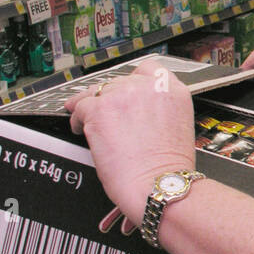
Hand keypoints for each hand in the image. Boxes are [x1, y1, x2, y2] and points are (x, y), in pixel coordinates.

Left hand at [65, 61, 195, 225]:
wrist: (159, 185)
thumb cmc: (169, 168)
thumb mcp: (177, 126)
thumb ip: (158, 109)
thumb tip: (137, 110)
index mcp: (171, 90)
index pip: (148, 69)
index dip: (134, 82)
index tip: (126, 93)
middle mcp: (147, 87)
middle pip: (119, 81)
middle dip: (111, 97)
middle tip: (106, 113)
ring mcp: (122, 96)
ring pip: (96, 92)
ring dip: (91, 105)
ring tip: (87, 119)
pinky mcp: (99, 110)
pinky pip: (79, 107)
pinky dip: (77, 119)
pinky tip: (80, 128)